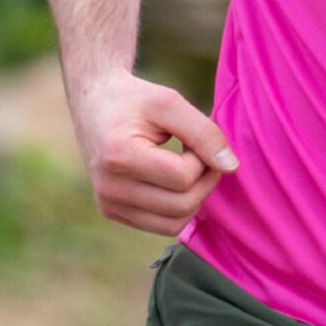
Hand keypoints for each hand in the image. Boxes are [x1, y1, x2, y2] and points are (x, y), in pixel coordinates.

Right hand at [70, 70, 238, 236]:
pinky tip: (173, 180)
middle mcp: (108, 187)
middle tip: (199, 154)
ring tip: (187, 167)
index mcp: (118, 156)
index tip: (194, 139)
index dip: (202, 159)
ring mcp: (108, 204)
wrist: (94, 103)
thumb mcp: (170, 102)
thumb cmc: (134, 99)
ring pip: (174, 223)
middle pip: (181, 205)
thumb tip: (231, 167)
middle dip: (203, 180)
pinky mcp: (111, 212)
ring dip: (194, 197)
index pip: (182, 178)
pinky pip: (161, 225)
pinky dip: (179, 208)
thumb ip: (204, 133)